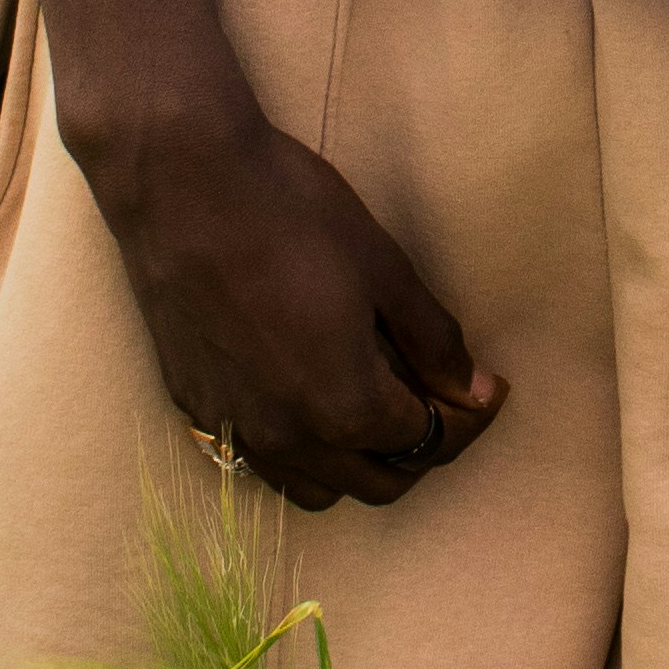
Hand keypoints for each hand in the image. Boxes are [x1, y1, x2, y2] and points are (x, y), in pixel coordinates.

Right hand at [85, 93, 504, 516]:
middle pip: (378, 484)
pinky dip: (300, 449)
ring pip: (315, 487)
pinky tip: (306, 396)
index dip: (469, 418)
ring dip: (357, 462)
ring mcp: (236, 427)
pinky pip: (261, 460)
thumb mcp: (383, 268)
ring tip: (373, 405)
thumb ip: (434, 340)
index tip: (488, 388)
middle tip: (439, 398)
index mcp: (345, 407)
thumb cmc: (291, 213)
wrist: (181, 181)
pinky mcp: (195, 406)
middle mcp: (289, 437)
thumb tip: (473, 388)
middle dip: (422, 449)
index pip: (428, 443)